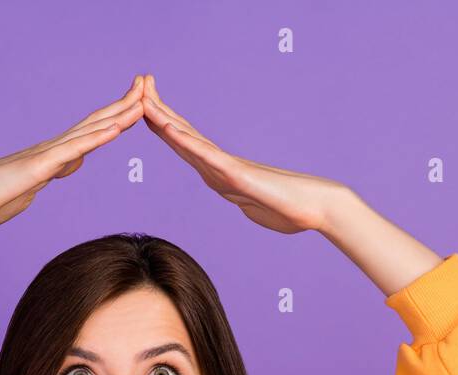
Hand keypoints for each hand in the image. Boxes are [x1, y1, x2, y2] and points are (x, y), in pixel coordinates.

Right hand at [0, 76, 147, 228]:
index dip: (115, 118)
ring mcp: (45, 156)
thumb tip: (69, 165)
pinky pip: (72, 151)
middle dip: (123, 105)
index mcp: (52, 157)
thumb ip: (51, 174)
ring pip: (88, 132)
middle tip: (147, 84)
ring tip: (142, 100)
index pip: (90, 134)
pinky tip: (115, 130)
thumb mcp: (31, 189)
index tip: (137, 104)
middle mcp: (51, 149)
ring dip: (116, 116)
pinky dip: (95, 139)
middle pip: (94, 124)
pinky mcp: (38, 168)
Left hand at [139, 73, 346, 234]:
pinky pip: (207, 157)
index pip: (185, 145)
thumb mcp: (255, 207)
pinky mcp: (238, 175)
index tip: (145, 106)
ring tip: (143, 98)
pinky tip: (169, 131)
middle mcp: (220, 164)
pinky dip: (186, 143)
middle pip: (182, 133)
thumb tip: (243, 199)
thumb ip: (245, 200)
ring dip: (165, 120)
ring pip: (189, 140)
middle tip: (140, 81)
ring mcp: (228, 167)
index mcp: (219, 172)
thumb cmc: (290, 209)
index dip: (164, 125)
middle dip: (158, 109)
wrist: (317, 209)